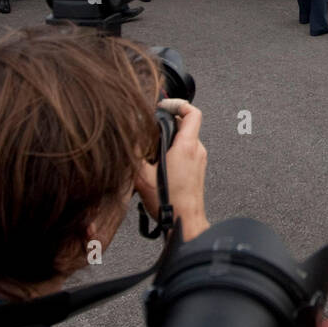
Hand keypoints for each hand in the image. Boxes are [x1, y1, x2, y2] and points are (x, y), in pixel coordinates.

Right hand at [134, 98, 208, 241]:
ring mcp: (199, 162)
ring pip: (185, 140)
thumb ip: (135, 152)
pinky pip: (186, 153)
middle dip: (167, 123)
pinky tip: (158, 165)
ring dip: (169, 139)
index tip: (162, 106)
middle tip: (151, 128)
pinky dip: (173, 152)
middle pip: (186, 125)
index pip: (192, 112)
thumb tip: (128, 136)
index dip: (177, 103)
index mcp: (186, 146)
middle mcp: (197, 151)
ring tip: (151, 149)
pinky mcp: (197, 172)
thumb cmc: (170, 202)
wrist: (185, 222)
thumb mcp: (142, 175)